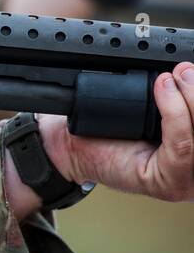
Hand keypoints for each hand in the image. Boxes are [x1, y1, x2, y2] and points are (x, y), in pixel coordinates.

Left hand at [7, 62, 193, 214]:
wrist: (71, 147)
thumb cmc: (109, 129)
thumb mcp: (150, 110)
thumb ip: (174, 99)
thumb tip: (188, 70)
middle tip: (184, 70)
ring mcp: (187, 180)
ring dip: (191, 100)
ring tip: (173, 77)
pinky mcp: (169, 183)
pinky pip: (183, 146)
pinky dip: (175, 114)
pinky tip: (163, 90)